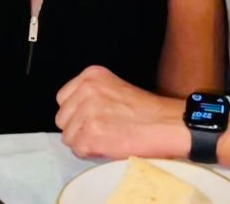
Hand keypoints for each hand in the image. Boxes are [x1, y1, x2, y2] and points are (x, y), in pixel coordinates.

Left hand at [55, 65, 188, 159]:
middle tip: (101, 132)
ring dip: (84, 143)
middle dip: (78, 129)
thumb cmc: (147, 111)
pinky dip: (91, 153)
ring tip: (107, 139)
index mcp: (91, 75)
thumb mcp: (114, 88)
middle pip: (62, 118)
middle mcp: (86, 90)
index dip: (76, 113)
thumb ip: (92, 95)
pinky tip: (108, 147)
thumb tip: (73, 114)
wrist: (167, 125)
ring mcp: (87, 112)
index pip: (63, 98)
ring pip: (68, 136)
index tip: (92, 119)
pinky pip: (77, 150)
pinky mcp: (91, 135)